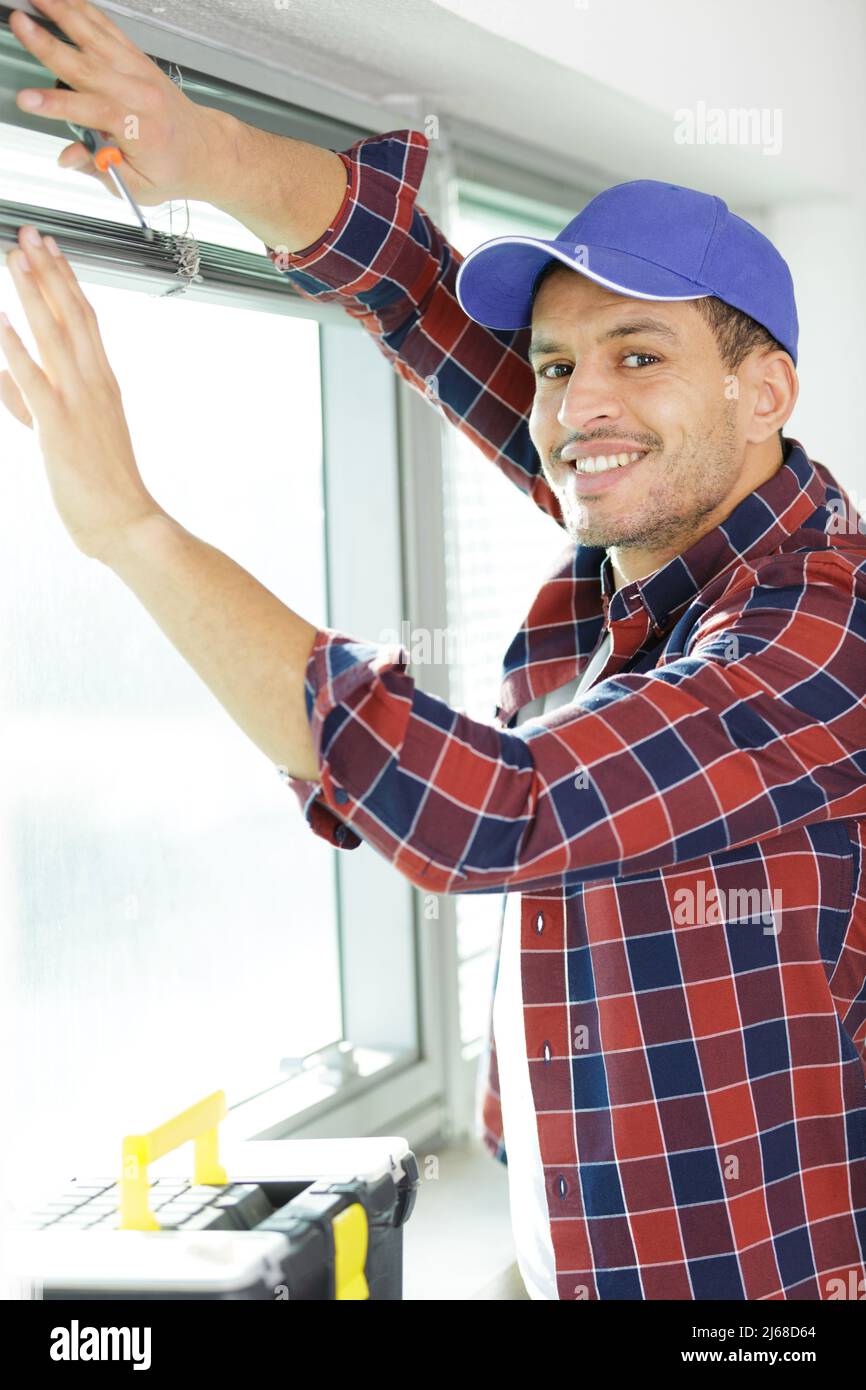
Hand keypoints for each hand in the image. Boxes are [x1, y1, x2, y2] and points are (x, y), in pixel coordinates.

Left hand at [0, 224, 167, 562]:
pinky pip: (31, 377)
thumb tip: (9, 378)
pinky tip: (0, 318)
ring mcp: (77, 402)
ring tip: (16, 256)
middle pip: (70, 315)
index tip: (52, 251)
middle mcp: (94, 385)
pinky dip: (14, 345)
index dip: (66, 282)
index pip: (85, 321)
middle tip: (31, 234)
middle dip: (48, 271)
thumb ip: (41, 406)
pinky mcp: (57, 426)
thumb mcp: (76, 438)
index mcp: (104, 385)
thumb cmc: (107, 489)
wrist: (129, 524)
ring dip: (31, 292)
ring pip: (52, 334)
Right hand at [9, 0, 231, 205]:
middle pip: (88, 66)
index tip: (29, 100)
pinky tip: (64, 1)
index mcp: (141, 130)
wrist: (206, 150)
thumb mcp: (138, 186)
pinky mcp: (137, 59)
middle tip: (21, 26)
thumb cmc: (174, 169)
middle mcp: (140, 95)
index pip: (94, 112)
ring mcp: (139, 72)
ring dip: (63, 14)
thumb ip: (98, 169)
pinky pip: (108, 29)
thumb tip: (67, 156)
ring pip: (97, 37)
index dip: (58, 106)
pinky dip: (84, 11)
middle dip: (49, 45)